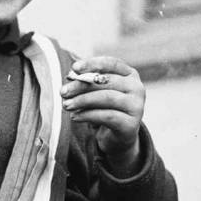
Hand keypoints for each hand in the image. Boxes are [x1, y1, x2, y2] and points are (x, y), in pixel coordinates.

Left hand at [60, 56, 144, 175]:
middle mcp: (137, 88)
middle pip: (106, 81)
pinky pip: (107, 116)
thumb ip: (87, 81)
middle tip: (63, 92)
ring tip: (66, 105)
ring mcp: (137, 107)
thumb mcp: (96, 92)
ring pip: (107, 98)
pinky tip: (74, 117)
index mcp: (130, 75)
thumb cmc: (104, 108)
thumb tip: (72, 75)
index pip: (112, 63)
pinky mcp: (131, 125)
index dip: (92, 64)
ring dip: (82, 100)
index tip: (74, 68)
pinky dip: (87, 115)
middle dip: (81, 85)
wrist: (117, 137)